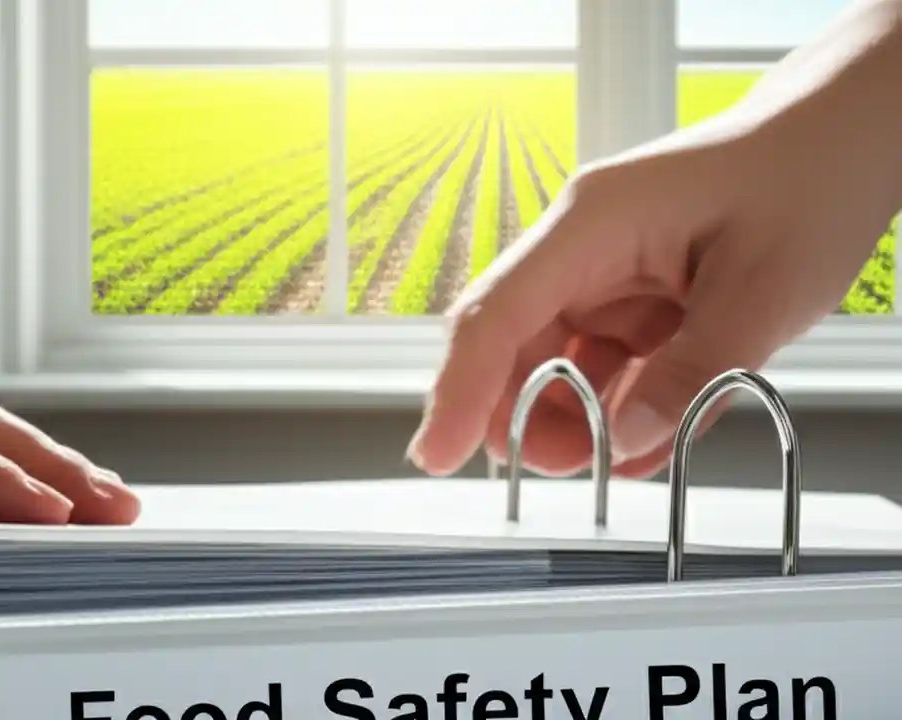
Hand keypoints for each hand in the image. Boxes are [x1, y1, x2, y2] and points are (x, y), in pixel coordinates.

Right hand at [408, 0, 901, 478]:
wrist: (847, 136)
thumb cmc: (811, 176)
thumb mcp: (764, 292)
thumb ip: (691, 374)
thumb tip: (628, 442)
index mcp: (592, 224)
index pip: (495, 314)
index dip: (457, 390)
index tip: (435, 452)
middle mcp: (583, 247)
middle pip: (513, 344)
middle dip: (526, 414)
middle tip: (567, 470)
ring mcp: (608, 272)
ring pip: (555, 363)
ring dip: (575, 418)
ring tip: (618, 457)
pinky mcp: (636, 297)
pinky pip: (605, 364)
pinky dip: (618, 407)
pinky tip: (642, 438)